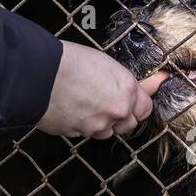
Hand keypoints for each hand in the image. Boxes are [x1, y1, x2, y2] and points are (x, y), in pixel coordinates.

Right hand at [35, 41, 168, 138]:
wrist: (38, 74)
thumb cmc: (68, 62)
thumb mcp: (105, 63)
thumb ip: (127, 81)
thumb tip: (157, 81)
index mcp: (127, 89)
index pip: (146, 107)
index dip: (137, 104)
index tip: (132, 101)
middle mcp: (117, 110)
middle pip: (130, 124)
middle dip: (121, 117)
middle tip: (106, 102)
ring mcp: (98, 125)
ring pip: (107, 132)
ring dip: (102, 123)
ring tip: (85, 104)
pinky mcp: (79, 134)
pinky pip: (86, 134)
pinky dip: (82, 126)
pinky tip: (73, 109)